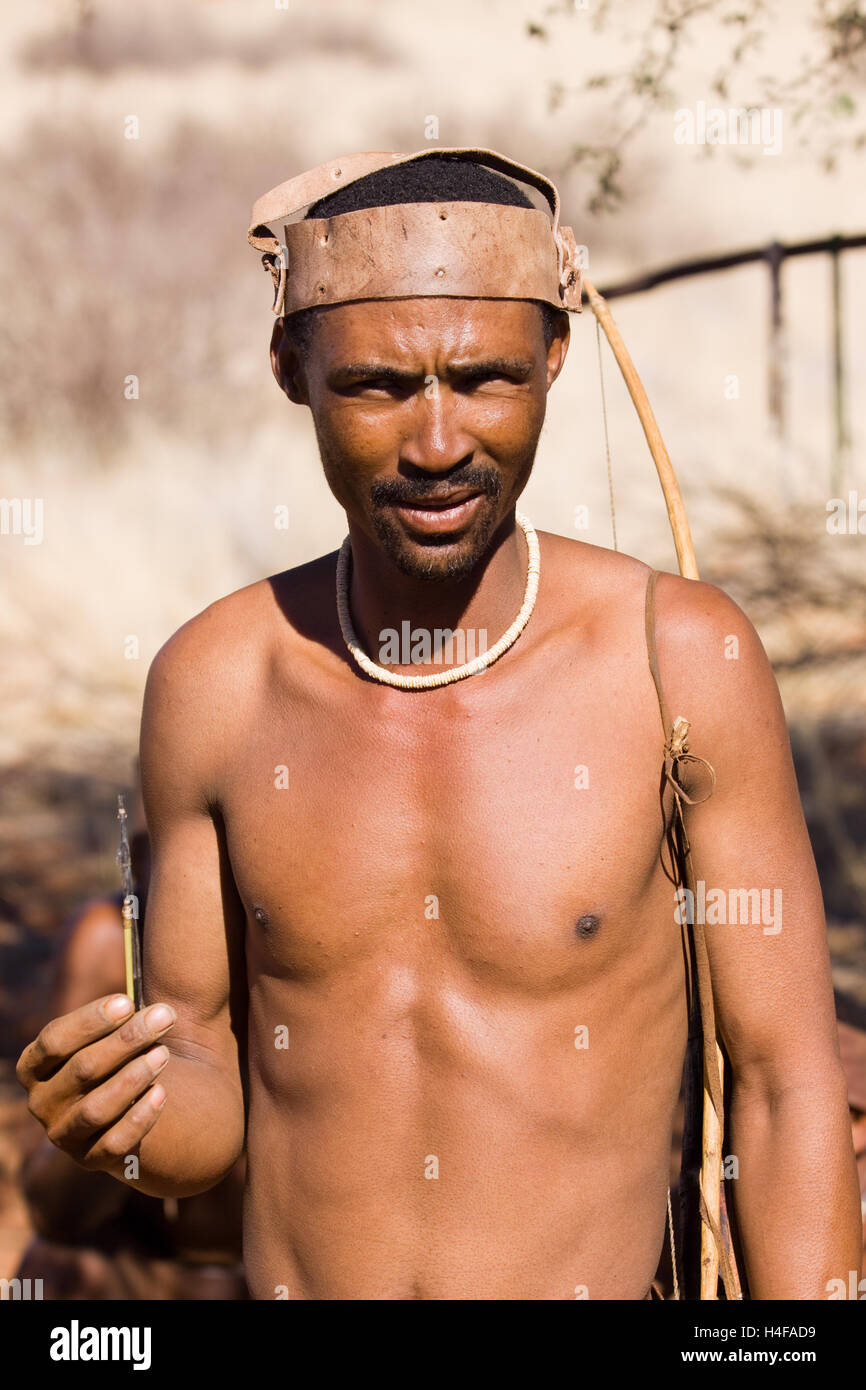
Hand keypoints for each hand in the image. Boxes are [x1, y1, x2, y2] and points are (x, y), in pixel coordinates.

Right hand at [16, 995, 175, 1175]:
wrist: (126, 1108)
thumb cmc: (115, 1058)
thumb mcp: (107, 1037)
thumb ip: (120, 1022)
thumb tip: (157, 1011)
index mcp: (34, 1066)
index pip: (55, 1041)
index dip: (90, 1020)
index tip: (128, 1002)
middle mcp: (41, 1103)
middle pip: (82, 1069)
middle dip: (126, 1040)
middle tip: (164, 1018)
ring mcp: (63, 1134)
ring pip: (96, 1109)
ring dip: (133, 1078)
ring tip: (164, 1053)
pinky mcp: (88, 1159)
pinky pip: (114, 1143)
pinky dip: (140, 1117)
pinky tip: (162, 1092)